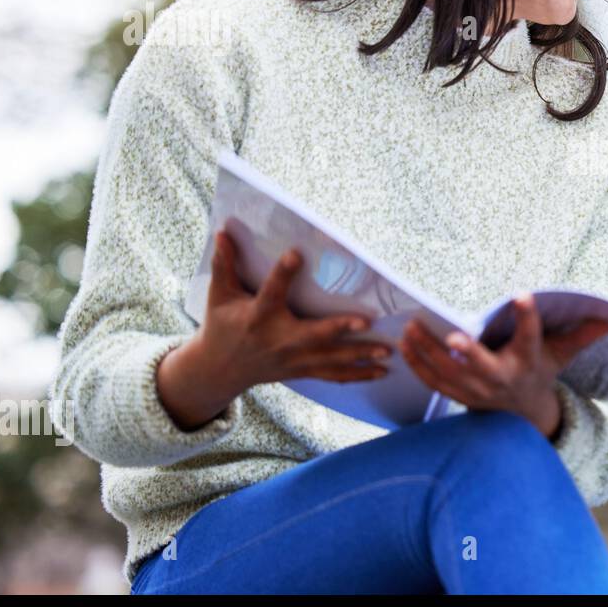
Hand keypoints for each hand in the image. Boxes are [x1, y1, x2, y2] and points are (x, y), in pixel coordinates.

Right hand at [159, 231, 393, 429]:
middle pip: (312, 335)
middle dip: (339, 330)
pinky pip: (332, 376)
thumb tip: (222, 231)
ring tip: (388, 351)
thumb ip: (224, 265)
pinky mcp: (302, 370)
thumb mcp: (219, 295)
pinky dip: (358, 375)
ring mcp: (293, 359)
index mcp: (257, 316)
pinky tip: (382, 371)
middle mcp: (278, 340)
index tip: (296, 254)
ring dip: (360, 356)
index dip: (283, 273)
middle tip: (367, 322)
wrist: (220, 369)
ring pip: (330, 360)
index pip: (271, 292)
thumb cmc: (222, 325)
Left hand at [398, 293, 607, 437]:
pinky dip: (417, 364)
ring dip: (428, 351)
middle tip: (453, 336)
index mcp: (527, 361)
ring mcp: (476, 390)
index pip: (530, 337)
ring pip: (449, 373)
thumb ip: (579, 336)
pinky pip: (433, 381)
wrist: (520, 413)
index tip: (521, 294)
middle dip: (469, 354)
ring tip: (412, 327)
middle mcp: (501, 378)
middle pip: (483, 367)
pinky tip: (404, 343)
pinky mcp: (457, 395)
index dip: (526, 316)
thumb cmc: (538, 372)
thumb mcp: (561, 355)